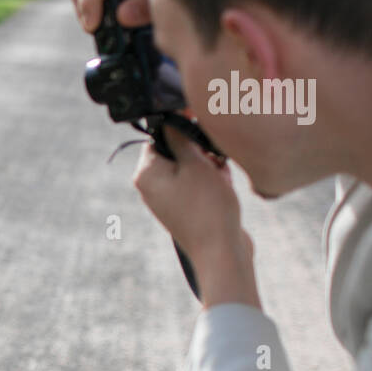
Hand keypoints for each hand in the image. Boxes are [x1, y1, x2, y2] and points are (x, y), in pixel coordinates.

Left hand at [133, 128, 259, 309]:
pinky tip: (225, 186)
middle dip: (200, 150)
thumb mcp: (195, 164)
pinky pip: (200, 183)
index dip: (181, 126)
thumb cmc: (207, 208)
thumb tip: (171, 118)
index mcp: (146, 174)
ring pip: (193, 165)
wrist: (221, 252)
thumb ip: (181, 138)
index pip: (158, 136)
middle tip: (213, 160)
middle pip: (177, 150)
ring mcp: (170, 198)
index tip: (202, 124)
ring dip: (211, 165)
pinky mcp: (187, 208)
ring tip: (220, 178)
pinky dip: (214, 180)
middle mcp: (153, 186)